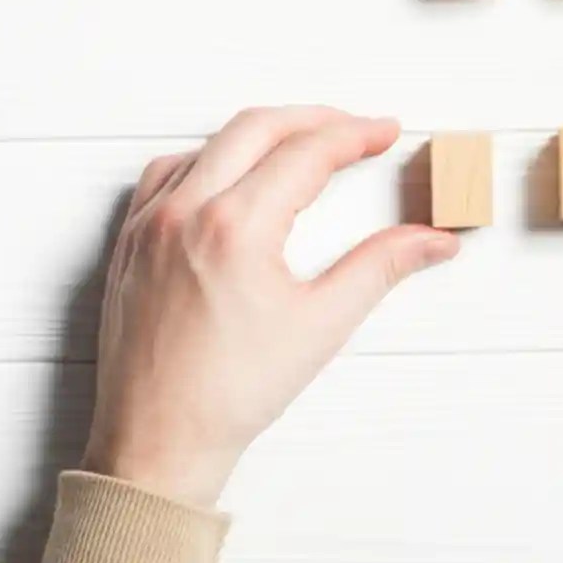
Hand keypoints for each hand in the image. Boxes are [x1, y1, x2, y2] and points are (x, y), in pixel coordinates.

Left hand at [82, 107, 459, 507]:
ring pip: (208, 144)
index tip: (384, 133)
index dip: (355, 136)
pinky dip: (208, 159)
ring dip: (259, 134)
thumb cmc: (231, 394)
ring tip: (299, 146)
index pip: (307, 153)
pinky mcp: (128, 243)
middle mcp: (184, 212)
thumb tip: (433, 240)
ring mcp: (148, 225)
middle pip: (256, 128)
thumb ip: (381, 267)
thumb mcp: (322, 325)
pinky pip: (166, 173)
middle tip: (353, 130)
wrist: (159, 443)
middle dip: (313, 119)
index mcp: (235, 227)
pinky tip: (229, 176)